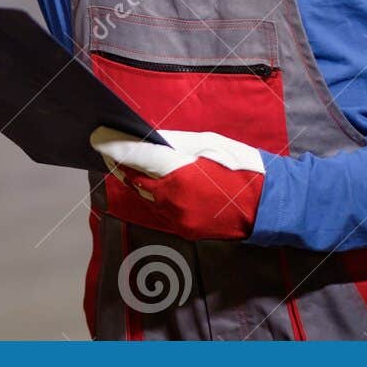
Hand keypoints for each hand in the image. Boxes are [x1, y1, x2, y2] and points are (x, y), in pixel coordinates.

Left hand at [90, 127, 264, 240]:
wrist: (269, 206)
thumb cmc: (242, 167)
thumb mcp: (209, 143)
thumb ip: (174, 143)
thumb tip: (149, 139)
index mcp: (179, 174)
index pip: (136, 157)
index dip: (114, 146)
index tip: (96, 137)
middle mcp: (172, 201)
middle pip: (134, 179)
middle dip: (121, 162)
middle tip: (109, 146)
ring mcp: (177, 219)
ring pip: (145, 195)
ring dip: (135, 178)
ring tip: (127, 160)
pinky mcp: (184, 230)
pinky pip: (160, 208)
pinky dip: (153, 193)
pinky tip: (152, 180)